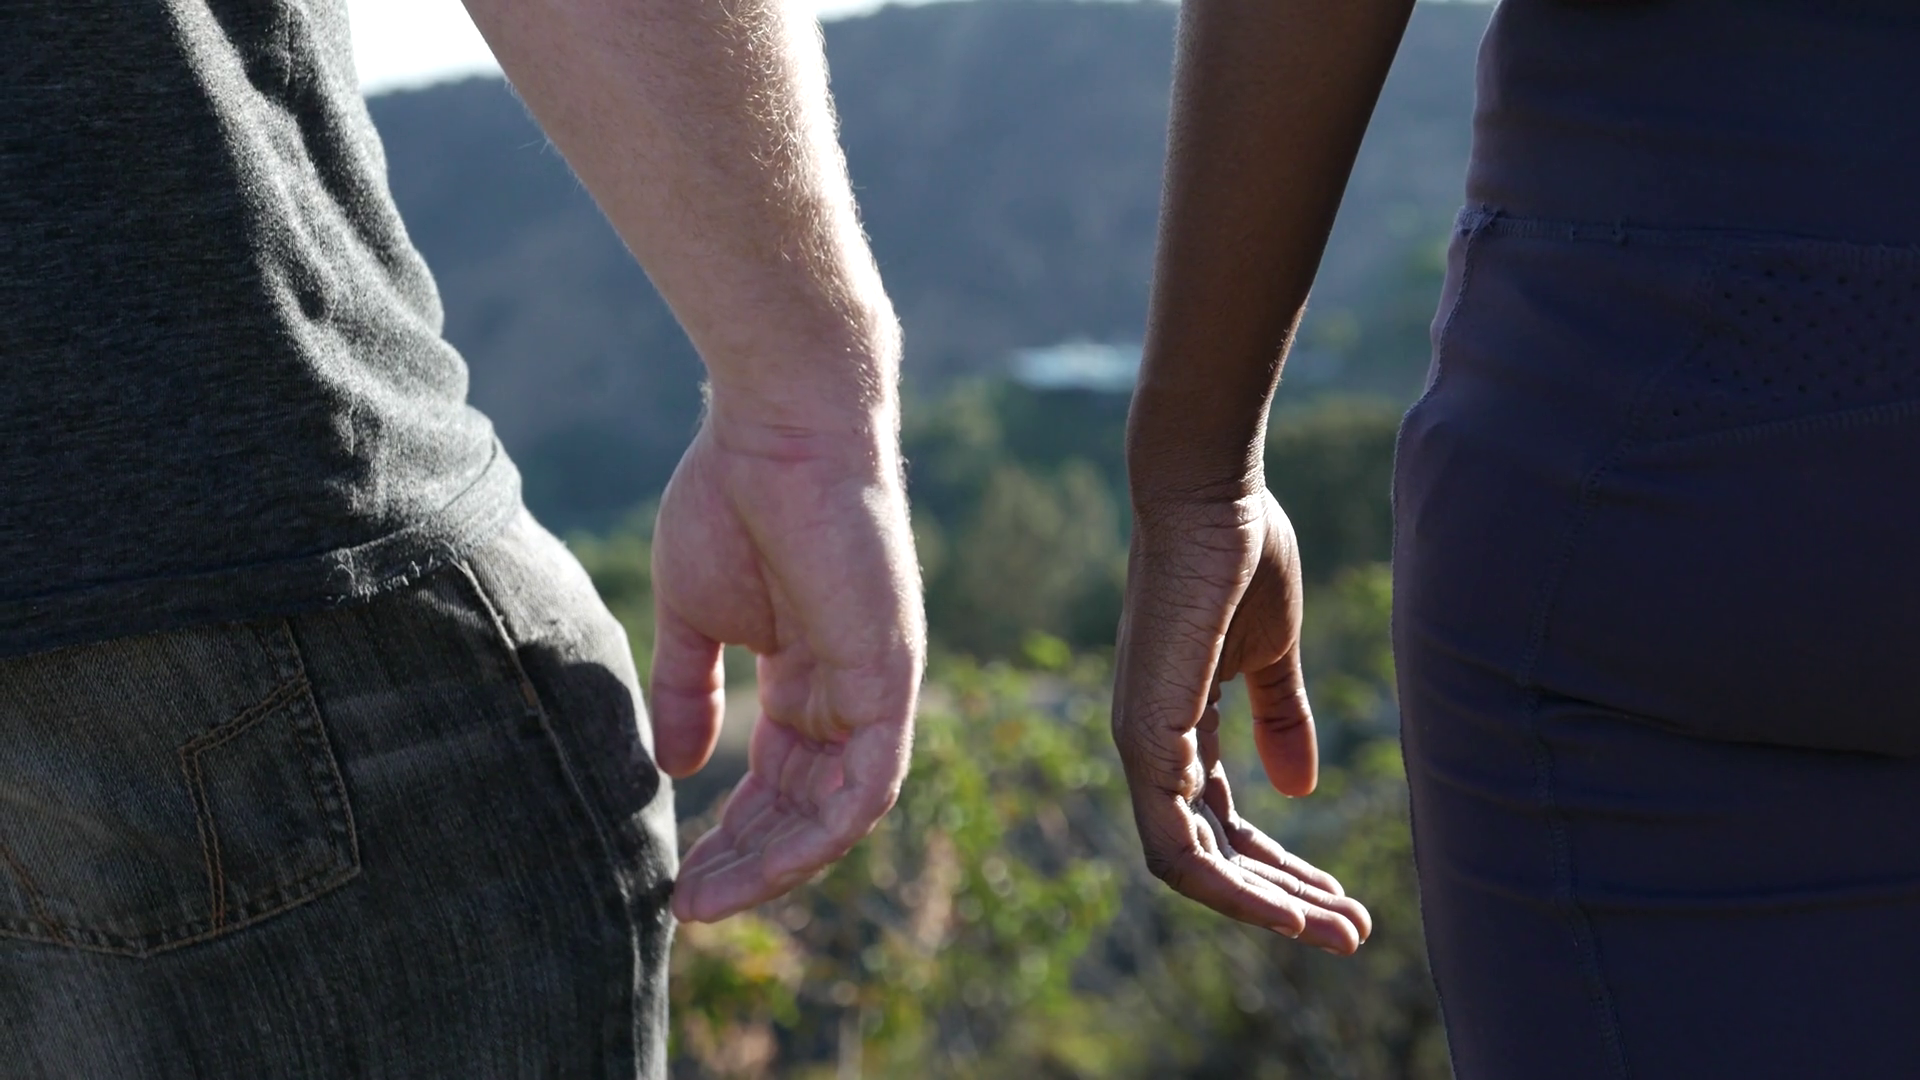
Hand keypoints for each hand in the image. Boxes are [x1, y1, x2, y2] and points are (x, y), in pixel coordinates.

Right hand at [648, 406, 923, 922]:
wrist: (777, 426)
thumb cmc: (734, 496)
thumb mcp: (695, 614)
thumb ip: (689, 690)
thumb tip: (674, 768)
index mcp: (814, 672)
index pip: (782, 776)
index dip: (734, 829)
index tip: (679, 873)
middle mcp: (854, 689)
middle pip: (808, 804)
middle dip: (747, 860)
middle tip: (686, 904)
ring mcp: (878, 687)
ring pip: (839, 812)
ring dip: (775, 864)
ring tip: (706, 900)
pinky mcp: (891, 680)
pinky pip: (867, 788)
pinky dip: (817, 837)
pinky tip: (760, 867)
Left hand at [1112, 490, 1371, 952]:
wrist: (1211, 493)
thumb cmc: (1240, 552)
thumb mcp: (1272, 651)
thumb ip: (1281, 716)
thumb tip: (1299, 788)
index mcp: (1181, 727)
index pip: (1226, 825)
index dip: (1285, 869)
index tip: (1347, 900)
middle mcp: (1153, 746)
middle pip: (1212, 857)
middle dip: (1283, 902)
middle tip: (1354, 934)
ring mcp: (1143, 743)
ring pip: (1191, 866)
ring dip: (1263, 906)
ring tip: (1335, 931)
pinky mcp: (1146, 733)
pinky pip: (1175, 839)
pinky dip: (1227, 880)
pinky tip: (1285, 899)